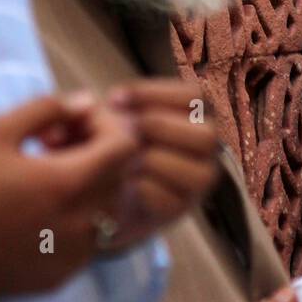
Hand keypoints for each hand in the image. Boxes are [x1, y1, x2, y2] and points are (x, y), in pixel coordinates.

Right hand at [0, 92, 141, 299]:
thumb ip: (46, 109)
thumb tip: (85, 102)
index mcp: (69, 184)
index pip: (125, 147)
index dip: (105, 126)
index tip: (72, 122)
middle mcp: (82, 224)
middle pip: (119, 176)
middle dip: (95, 152)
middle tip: (52, 144)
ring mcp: (73, 255)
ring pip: (106, 209)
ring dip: (87, 186)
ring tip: (42, 176)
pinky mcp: (60, 277)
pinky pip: (87, 240)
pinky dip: (75, 219)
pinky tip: (36, 212)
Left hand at [105, 79, 223, 243]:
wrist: (100, 194)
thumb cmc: (105, 146)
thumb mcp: (100, 121)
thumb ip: (97, 111)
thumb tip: (93, 106)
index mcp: (193, 115)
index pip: (196, 97)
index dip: (156, 93)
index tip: (114, 98)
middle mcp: (204, 148)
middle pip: (207, 136)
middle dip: (162, 127)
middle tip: (127, 128)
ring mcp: (196, 181)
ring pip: (198, 173)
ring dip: (156, 161)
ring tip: (124, 158)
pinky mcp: (180, 208)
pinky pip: (173, 201)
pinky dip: (145, 190)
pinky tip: (122, 182)